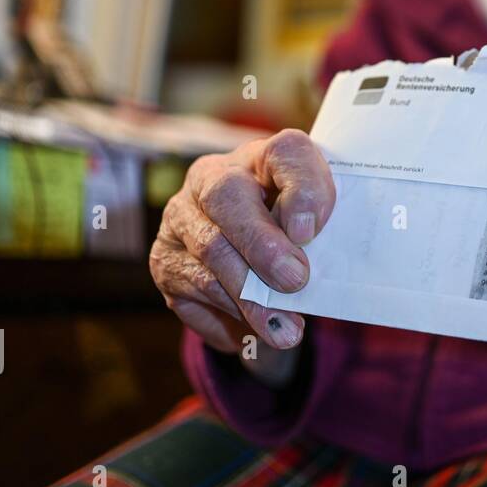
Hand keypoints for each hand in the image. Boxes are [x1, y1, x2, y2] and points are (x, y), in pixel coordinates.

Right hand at [149, 129, 335, 383]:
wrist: (250, 253)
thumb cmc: (294, 233)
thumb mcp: (317, 223)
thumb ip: (321, 226)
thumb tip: (307, 244)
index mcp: (264, 157)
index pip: (286, 154)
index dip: (301, 188)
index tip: (309, 230)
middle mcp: (211, 177)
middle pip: (227, 199)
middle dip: (263, 247)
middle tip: (296, 282)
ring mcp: (180, 217)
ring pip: (210, 253)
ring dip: (250, 298)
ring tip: (284, 330)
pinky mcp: (165, 259)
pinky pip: (193, 291)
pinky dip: (227, 316)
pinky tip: (253, 332)